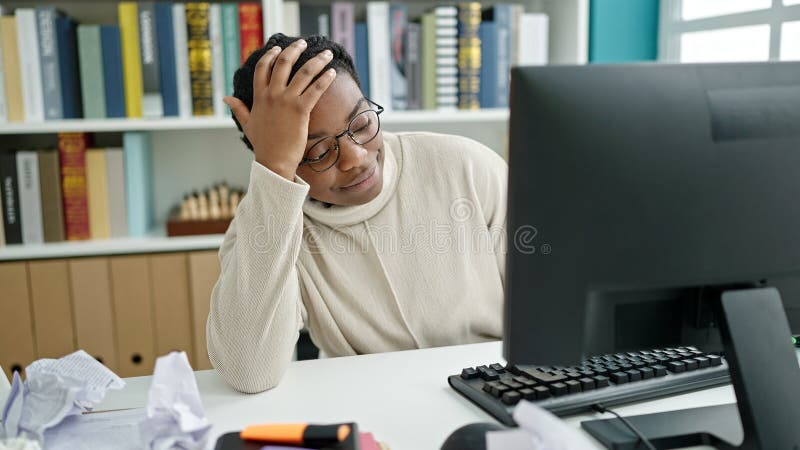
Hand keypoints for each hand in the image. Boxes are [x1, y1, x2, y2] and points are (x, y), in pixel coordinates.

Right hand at [224, 39, 337, 180]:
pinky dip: (325, 79)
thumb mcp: (247, 124)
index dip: (271, 55)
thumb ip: (238, 108)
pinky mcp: (300, 110)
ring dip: (317, 60)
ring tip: (327, 54)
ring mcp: (286, 101)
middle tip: (304, 42)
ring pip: (303, 72)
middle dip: (294, 49)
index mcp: (259, 97)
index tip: (279, 48)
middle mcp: (272, 95)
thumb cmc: (263, 145)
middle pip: (283, 63)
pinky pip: (315, 89)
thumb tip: (226, 98)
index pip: (262, 67)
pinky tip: (332, 73)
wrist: (274, 161)